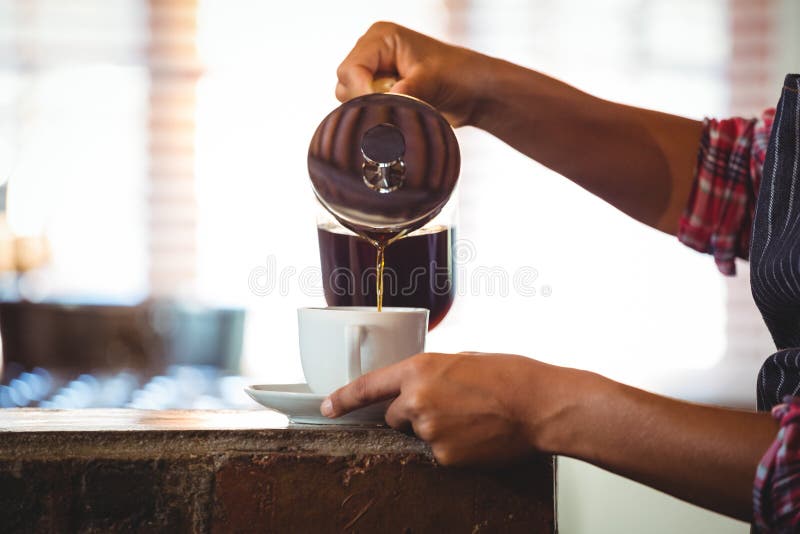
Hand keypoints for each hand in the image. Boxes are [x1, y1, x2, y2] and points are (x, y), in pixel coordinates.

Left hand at [321, 352, 576, 465]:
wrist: (538, 405)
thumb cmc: (508, 376)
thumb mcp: (462, 360)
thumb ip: (431, 373)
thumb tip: (419, 386)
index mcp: (419, 369)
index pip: (368, 386)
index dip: (343, 399)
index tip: (327, 408)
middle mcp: (416, 400)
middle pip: (393, 415)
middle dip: (411, 414)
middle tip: (449, 407)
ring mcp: (428, 431)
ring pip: (418, 435)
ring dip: (435, 429)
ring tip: (470, 419)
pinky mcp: (443, 457)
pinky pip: (438, 454)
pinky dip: (452, 447)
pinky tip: (475, 436)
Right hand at [336, 22, 493, 126]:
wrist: (471, 91)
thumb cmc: (457, 75)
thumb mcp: (432, 80)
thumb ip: (407, 91)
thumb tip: (388, 105)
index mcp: (381, 38)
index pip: (351, 69)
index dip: (360, 93)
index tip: (380, 110)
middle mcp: (371, 52)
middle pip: (345, 84)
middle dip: (365, 102)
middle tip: (393, 112)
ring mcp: (373, 72)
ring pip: (350, 99)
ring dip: (373, 109)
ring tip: (401, 110)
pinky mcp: (378, 91)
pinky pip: (363, 109)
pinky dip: (377, 116)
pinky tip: (398, 116)